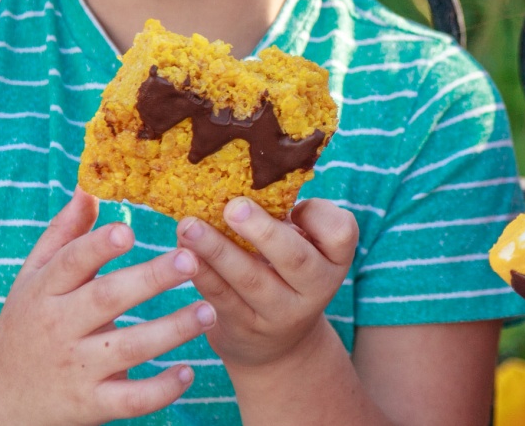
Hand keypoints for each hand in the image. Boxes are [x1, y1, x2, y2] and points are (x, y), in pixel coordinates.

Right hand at [0, 190, 215, 425]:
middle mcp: (58, 328)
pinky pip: (131, 400)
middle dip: (150, 279)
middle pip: (106, 299)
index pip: (70, 264)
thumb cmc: (25, 327)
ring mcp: (76, 369)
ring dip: (172, 330)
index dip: (97, 246)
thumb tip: (89, 188)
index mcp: (44, 292)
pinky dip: (161, 389)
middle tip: (189, 259)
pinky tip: (188, 371)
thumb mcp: (32, 280)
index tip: (128, 230)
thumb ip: (63, 235)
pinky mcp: (91, 405)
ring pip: (128, 348)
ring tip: (208, 310)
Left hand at [174, 196, 358, 369]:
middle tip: (232, 207)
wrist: (279, 345)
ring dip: (217, 250)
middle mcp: (316, 289)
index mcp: (334, 259)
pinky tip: (182, 252)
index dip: (318, 215)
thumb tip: (237, 178)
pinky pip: (221, 298)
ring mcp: (280, 313)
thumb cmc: (287, 272)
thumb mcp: (303, 247)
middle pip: (295, 259)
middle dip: (262, 232)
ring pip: (250, 280)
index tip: (293, 204)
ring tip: (189, 225)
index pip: (341, 233)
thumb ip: (285, 219)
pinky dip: (201, 273)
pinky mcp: (245, 328)